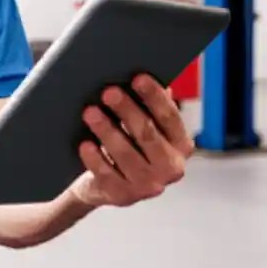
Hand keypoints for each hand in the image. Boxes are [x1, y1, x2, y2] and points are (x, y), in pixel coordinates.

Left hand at [69, 74, 192, 207]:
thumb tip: (143, 69)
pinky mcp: (124, 197)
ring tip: (90, 112)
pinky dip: (95, 158)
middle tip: (108, 92)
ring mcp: (148, 186)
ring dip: (107, 131)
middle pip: (147, 134)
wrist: (107, 185)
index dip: (154, 96)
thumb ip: (149, 104)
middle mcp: (171, 168)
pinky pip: (107, 174)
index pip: (170, 116)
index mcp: (181, 144)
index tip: (137, 78)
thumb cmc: (129, 144)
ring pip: (126, 154)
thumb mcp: (143, 124)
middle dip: (127, 111)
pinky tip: (85, 144)